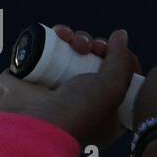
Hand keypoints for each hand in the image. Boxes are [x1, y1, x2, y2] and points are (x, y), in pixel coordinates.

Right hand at [0, 26, 140, 150]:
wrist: (34, 123)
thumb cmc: (80, 112)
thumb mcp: (112, 89)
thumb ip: (122, 61)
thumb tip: (121, 35)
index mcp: (104, 113)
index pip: (120, 81)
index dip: (122, 61)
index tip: (119, 52)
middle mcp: (81, 100)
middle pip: (96, 62)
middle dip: (98, 47)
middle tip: (93, 47)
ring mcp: (55, 87)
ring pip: (73, 52)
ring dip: (78, 38)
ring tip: (73, 41)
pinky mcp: (34, 73)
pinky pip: (49, 47)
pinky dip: (56, 35)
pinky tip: (60, 33)